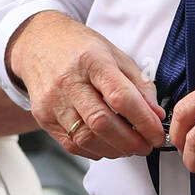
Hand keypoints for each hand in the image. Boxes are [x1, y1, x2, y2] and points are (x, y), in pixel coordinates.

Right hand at [7, 11, 165, 158]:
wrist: (37, 43)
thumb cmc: (80, 48)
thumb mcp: (115, 54)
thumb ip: (139, 84)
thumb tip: (156, 115)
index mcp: (92, 60)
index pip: (120, 97)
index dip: (144, 121)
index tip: (158, 133)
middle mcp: (68, 81)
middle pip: (101, 122)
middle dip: (131, 141)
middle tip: (146, 145)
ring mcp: (52, 102)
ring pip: (85, 139)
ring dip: (114, 149)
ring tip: (130, 146)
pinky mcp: (43, 118)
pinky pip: (72, 145)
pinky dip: (95, 150)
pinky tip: (107, 144)